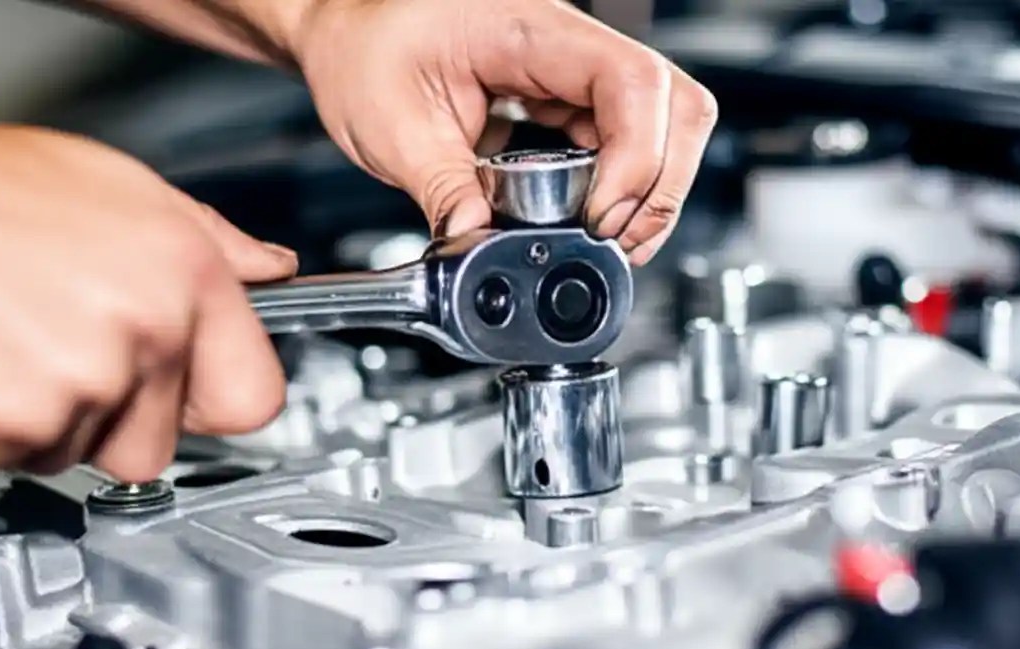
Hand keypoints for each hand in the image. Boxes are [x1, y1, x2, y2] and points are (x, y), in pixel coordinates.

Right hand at [0, 103, 296, 482]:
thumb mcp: (118, 186)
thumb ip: (212, 240)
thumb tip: (270, 270)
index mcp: (187, 274)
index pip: (255, 398)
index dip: (217, 401)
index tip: (193, 395)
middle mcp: (146, 330)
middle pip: (159, 444)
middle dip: (117, 417)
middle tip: (64, 351)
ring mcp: (80, 381)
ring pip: (83, 454)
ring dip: (48, 418)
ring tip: (7, 339)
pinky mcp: (10, 421)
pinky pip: (14, 457)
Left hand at [291, 0, 717, 265]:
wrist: (347, 28)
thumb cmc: (363, 47)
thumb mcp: (391, 127)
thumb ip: (444, 192)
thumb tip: (480, 250)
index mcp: (528, 29)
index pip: (631, 83)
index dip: (636, 160)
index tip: (600, 219)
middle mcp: (566, 43)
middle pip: (673, 106)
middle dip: (658, 185)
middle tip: (615, 239)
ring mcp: (572, 71)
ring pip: (659, 126)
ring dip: (643, 191)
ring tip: (604, 236)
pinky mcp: (566, 99)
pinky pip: (621, 141)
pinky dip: (618, 187)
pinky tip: (588, 218)